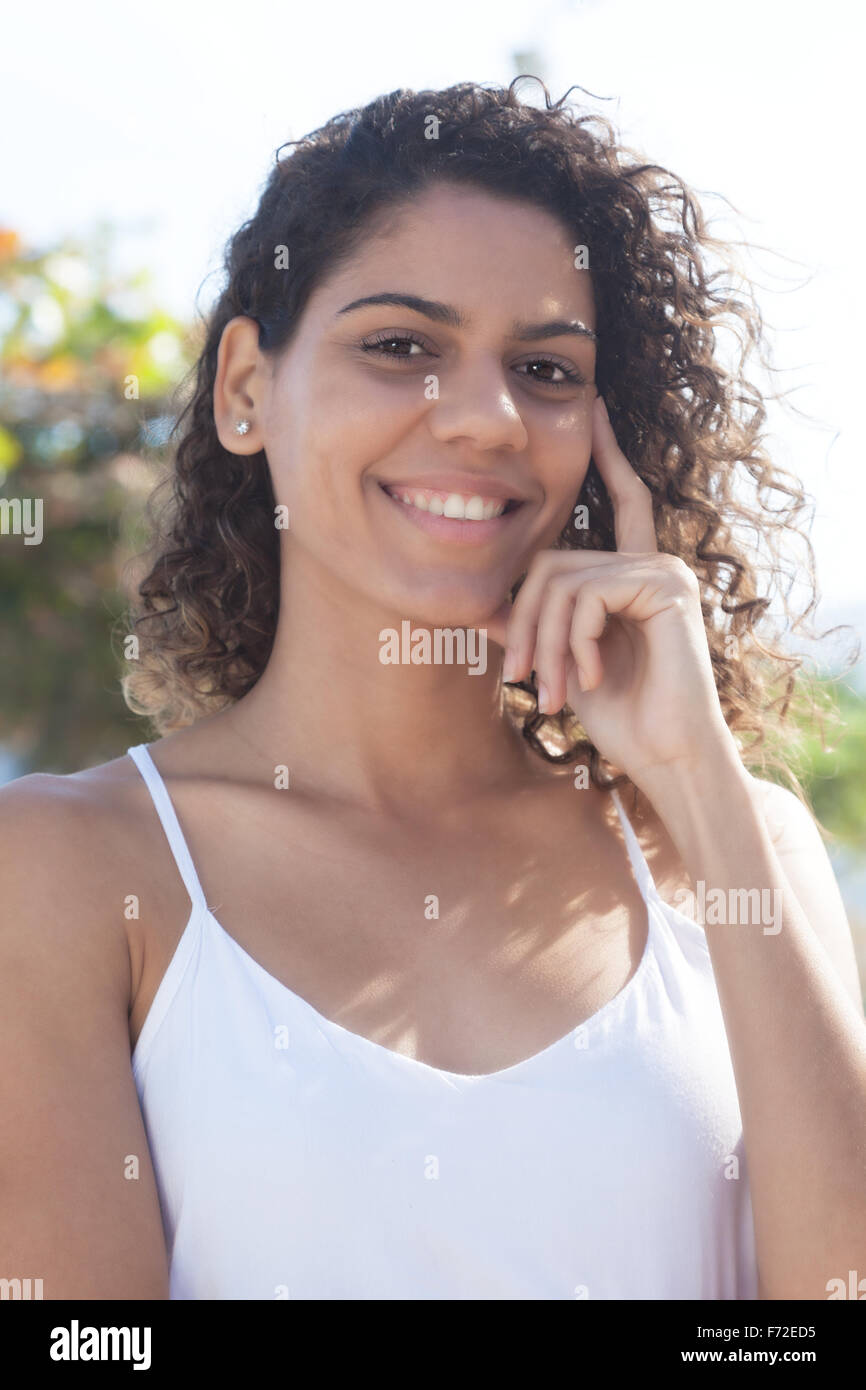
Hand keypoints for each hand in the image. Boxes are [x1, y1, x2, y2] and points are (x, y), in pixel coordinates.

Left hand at [486, 395, 737, 788]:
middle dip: (526, 625)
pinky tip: (590, 676)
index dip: (607, 454)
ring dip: (544, 643)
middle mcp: (653, 562)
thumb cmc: (622, 717)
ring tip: (552, 691)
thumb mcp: (562, 664)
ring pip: (563, 581)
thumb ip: (533, 628)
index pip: (623, 499)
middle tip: (522, 679)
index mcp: (634, 574)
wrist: (666, 754)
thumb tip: (482, 607)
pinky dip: (574, 642)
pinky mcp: (667, 588)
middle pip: (553, 561)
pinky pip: (588, 595)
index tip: (594, 407)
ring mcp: (664, 572)